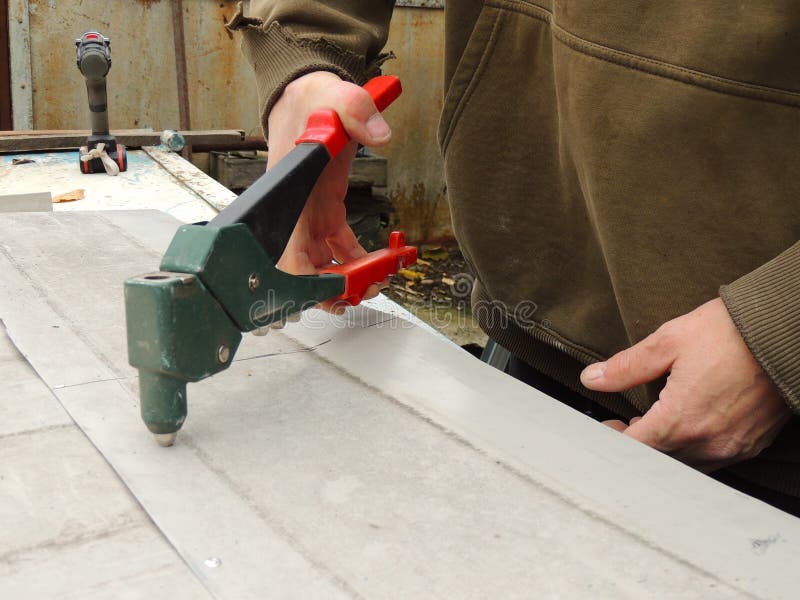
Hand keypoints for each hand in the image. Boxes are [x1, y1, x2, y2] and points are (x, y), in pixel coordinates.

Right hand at [267, 71, 392, 311]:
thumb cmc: (311, 97)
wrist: (307, 94)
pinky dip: (356, 259)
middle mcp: (295, 210)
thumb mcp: (335, 95)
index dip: (305, 280)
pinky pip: (337, 246)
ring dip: (347, 277)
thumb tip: (380, 134)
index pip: (285, 252)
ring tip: (377, 281)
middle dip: (332, 287)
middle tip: (365, 290)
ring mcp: (309, 213)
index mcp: (290, 192)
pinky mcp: (324, 209)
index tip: (337, 288)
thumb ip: (357, 110)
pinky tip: (377, 262)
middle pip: (303, 268)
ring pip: (321, 262)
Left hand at [580, 298, 791, 471]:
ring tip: (652, 425)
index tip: (607, 424)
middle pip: (657, 461)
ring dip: (663, 451)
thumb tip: (592, 379)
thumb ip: (626, 367)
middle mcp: (707, 443)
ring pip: (684, 465)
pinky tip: (685, 428)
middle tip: (624, 424)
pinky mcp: (750, 444)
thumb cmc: (731, 333)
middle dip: (635, 445)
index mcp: (681, 420)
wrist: (788, 333)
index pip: (632, 448)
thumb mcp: (668, 342)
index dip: (612, 438)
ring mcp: (732, 448)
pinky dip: (690, 451)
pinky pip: (712, 461)